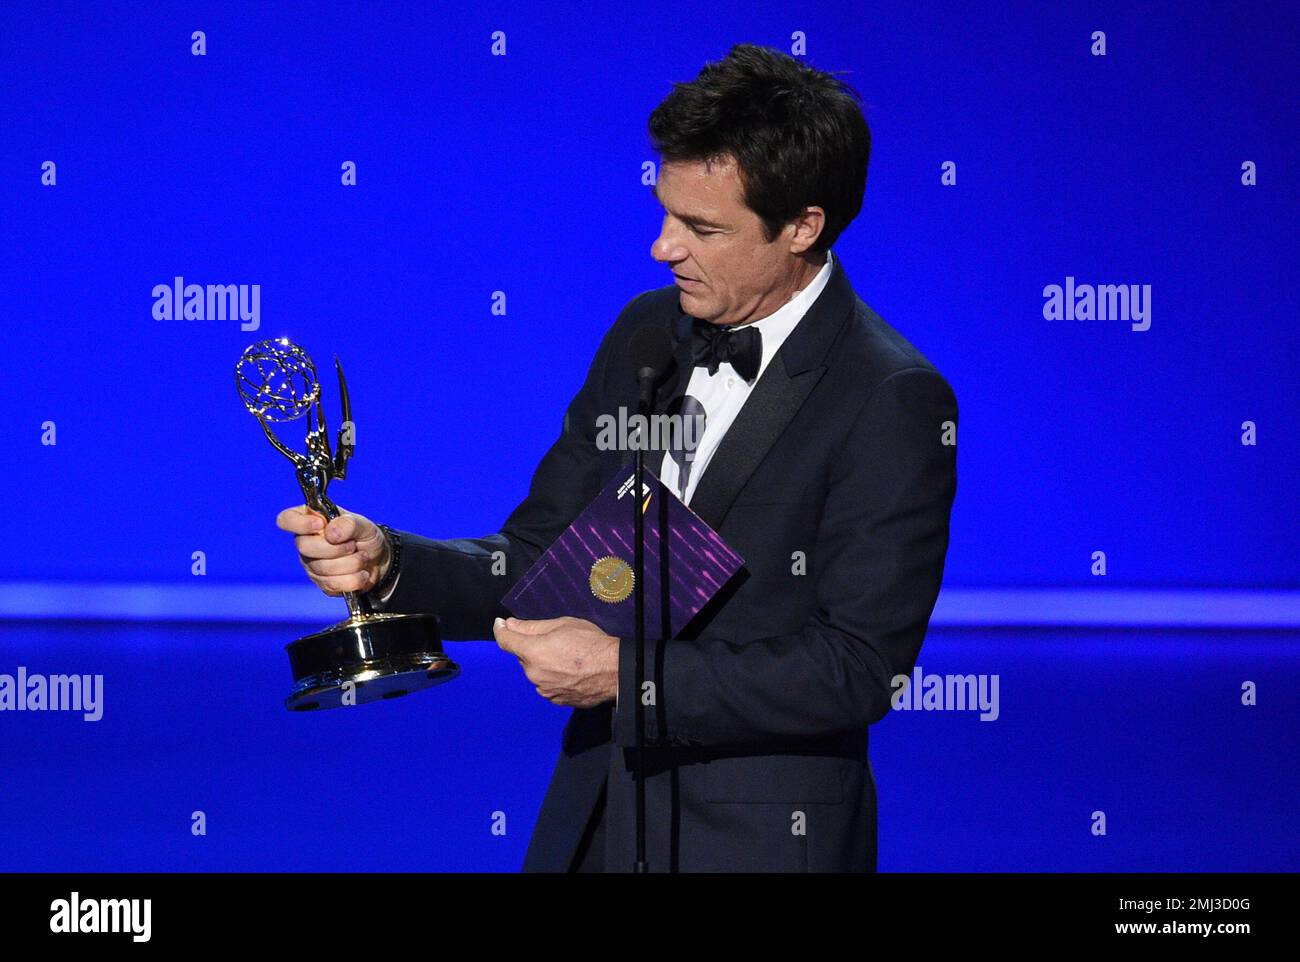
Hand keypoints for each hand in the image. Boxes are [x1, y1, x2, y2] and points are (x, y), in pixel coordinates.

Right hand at [275, 504, 389, 596]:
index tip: (321, 525)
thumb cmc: (364, 536)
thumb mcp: (363, 524)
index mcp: (310, 520)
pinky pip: (332, 584)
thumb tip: (331, 534)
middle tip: (353, 545)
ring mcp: (311, 565)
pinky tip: (362, 574)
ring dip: (350, 563)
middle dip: (335, 548)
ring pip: (321, 568)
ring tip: (363, 558)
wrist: (379, 560)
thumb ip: (348, 524)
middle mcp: (305, 542)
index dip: (300, 523)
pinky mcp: (321, 583)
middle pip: (304, 546)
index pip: (286, 519)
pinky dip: (353, 579)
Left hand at [493, 616, 618, 708]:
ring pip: (536, 672)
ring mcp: (544, 690)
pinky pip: (547, 685)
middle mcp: (534, 674)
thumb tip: (510, 625)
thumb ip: (532, 626)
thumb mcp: (562, 625)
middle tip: (556, 640)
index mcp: (533, 652)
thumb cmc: (591, 644)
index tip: (500, 624)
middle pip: (524, 657)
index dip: (501, 630)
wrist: (614, 671)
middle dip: (533, 648)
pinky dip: (553, 677)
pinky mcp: (556, 700)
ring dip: (544, 664)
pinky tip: (570, 671)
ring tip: (567, 658)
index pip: (506, 641)